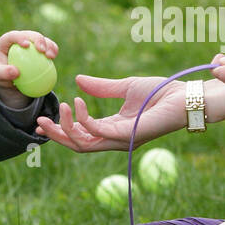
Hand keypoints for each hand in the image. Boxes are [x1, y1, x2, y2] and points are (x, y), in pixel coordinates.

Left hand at [0, 30, 58, 106]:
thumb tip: (16, 72)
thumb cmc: (1, 74)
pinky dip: (52, 51)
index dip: (20, 37)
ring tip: (50, 55)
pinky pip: (48, 48)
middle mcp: (20, 39)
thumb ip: (4, 73)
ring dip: (48, 44)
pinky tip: (53, 57)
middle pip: (30, 35)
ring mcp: (31, 43)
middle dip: (38, 39)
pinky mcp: (39, 49)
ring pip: (42, 39)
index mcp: (7, 41)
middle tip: (42, 50)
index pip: (13, 36)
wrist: (9, 77)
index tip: (27, 45)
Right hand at [36, 75, 185, 151]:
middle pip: (77, 145)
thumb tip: (77, 80)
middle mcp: (114, 138)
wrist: (184, 96)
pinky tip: (79, 102)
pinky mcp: (127, 135)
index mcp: (112, 128)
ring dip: (66, 127)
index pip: (80, 135)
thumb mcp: (124, 86)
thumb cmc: (160, 92)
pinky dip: (84, 119)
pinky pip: (97, 132)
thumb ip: (101, 87)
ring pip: (83, 144)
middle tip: (40, 121)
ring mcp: (120, 139)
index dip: (60, 129)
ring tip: (61, 107)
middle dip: (56, 135)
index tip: (42, 120)